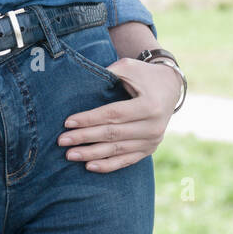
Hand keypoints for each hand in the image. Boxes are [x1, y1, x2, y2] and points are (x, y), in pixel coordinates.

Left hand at [56, 58, 178, 172]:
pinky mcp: (150, 149)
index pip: (113, 115)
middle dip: (85, 138)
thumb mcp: (129, 67)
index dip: (89, 119)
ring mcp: (153, 140)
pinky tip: (89, 166)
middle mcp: (153, 126)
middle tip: (62, 141)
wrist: (170, 87)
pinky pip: (126, 160)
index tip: (67, 122)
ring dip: (91, 154)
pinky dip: (107, 165)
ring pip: (117, 150)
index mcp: (149, 105)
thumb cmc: (144, 74)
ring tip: (70, 155)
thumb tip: (81, 82)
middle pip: (112, 134)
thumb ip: (108, 74)